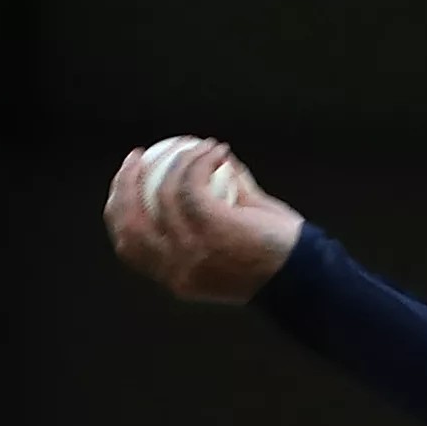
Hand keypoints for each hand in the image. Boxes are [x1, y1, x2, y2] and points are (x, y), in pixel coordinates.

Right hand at [103, 138, 303, 304]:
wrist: (308, 278)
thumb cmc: (278, 262)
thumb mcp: (233, 244)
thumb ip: (211, 214)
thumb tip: (194, 173)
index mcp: (177, 279)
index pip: (130, 247)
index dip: (118, 212)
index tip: (126, 184)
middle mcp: (177, 269)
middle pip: (129, 224)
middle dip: (124, 185)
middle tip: (136, 156)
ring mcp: (191, 250)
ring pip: (162, 194)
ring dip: (176, 161)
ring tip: (195, 146)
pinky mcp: (210, 227)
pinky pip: (190, 183)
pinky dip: (200, 160)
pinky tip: (218, 149)